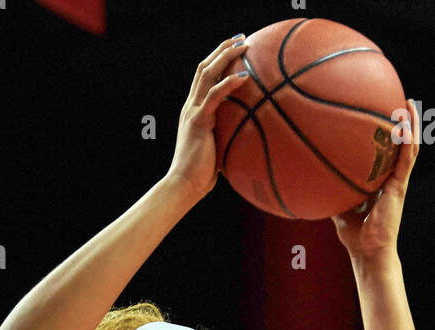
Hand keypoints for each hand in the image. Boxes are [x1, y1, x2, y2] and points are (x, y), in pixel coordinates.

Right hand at [166, 35, 249, 201]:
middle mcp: (190, 106)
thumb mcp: (217, 151)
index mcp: (193, 111)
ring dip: (226, 55)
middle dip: (223, 49)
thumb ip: (229, 139)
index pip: (203, 77)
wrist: (183, 186)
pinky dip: (229, 83)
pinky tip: (244, 75)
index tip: (235, 50)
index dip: (218, 60)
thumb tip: (251, 140)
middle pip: (204, 67)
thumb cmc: (201, 176)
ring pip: (207, 73)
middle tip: (242, 38)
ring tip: (244, 44)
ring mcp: (193, 111)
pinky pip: (214, 95)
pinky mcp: (198, 121)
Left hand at [332, 98, 419, 261]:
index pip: (383, 156)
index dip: (382, 138)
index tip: (376, 118)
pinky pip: (407, 158)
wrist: (369, 251)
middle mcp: (390, 180)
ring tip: (408, 103)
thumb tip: (311, 181)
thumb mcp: (338, 211)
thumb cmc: (355, 237)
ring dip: (410, 125)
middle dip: (399, 124)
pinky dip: (409, 140)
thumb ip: (331, 194)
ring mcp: (397, 182)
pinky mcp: (400, 186)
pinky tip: (406, 123)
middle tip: (394, 101)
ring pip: (408, 147)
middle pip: (398, 146)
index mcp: (379, 184)